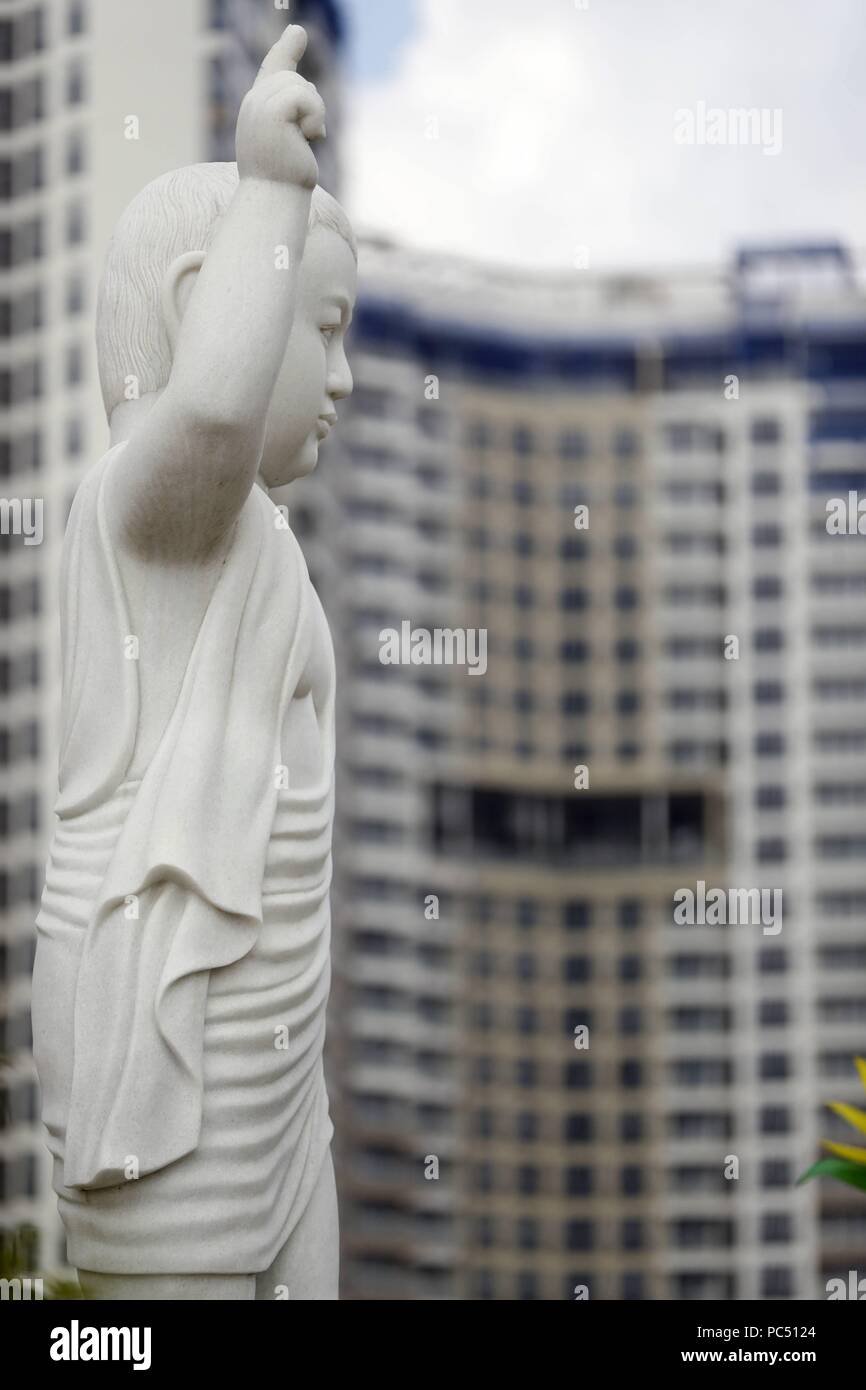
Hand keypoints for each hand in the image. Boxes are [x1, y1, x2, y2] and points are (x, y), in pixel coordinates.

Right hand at [236, 25, 325, 189]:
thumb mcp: (291, 147)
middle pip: (293, 78)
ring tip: (305, 140)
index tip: (298, 32)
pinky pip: (304, 97)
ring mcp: (259, 106)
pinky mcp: (271, 112)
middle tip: (310, 136)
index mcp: (256, 111)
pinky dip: (315, 117)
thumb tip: (315, 111)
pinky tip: (309, 138)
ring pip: (300, 86)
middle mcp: (253, 104)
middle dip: (311, 104)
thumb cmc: (283, 184)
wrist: (274, 201)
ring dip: (315, 114)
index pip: (273, 72)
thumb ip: (297, 124)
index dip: (286, 50)